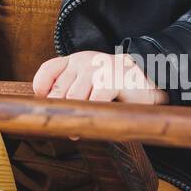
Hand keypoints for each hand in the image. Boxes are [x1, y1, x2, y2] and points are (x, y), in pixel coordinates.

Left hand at [32, 50, 168, 138]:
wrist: (147, 81)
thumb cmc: (113, 86)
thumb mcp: (88, 83)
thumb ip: (69, 90)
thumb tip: (48, 112)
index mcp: (74, 61)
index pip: (48, 71)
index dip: (42, 89)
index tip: (48, 107)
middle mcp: (83, 61)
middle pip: (60, 90)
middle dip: (62, 111)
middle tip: (66, 126)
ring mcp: (98, 69)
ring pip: (75, 97)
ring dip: (77, 117)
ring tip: (79, 130)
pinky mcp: (112, 79)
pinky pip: (95, 101)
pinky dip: (94, 114)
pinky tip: (96, 123)